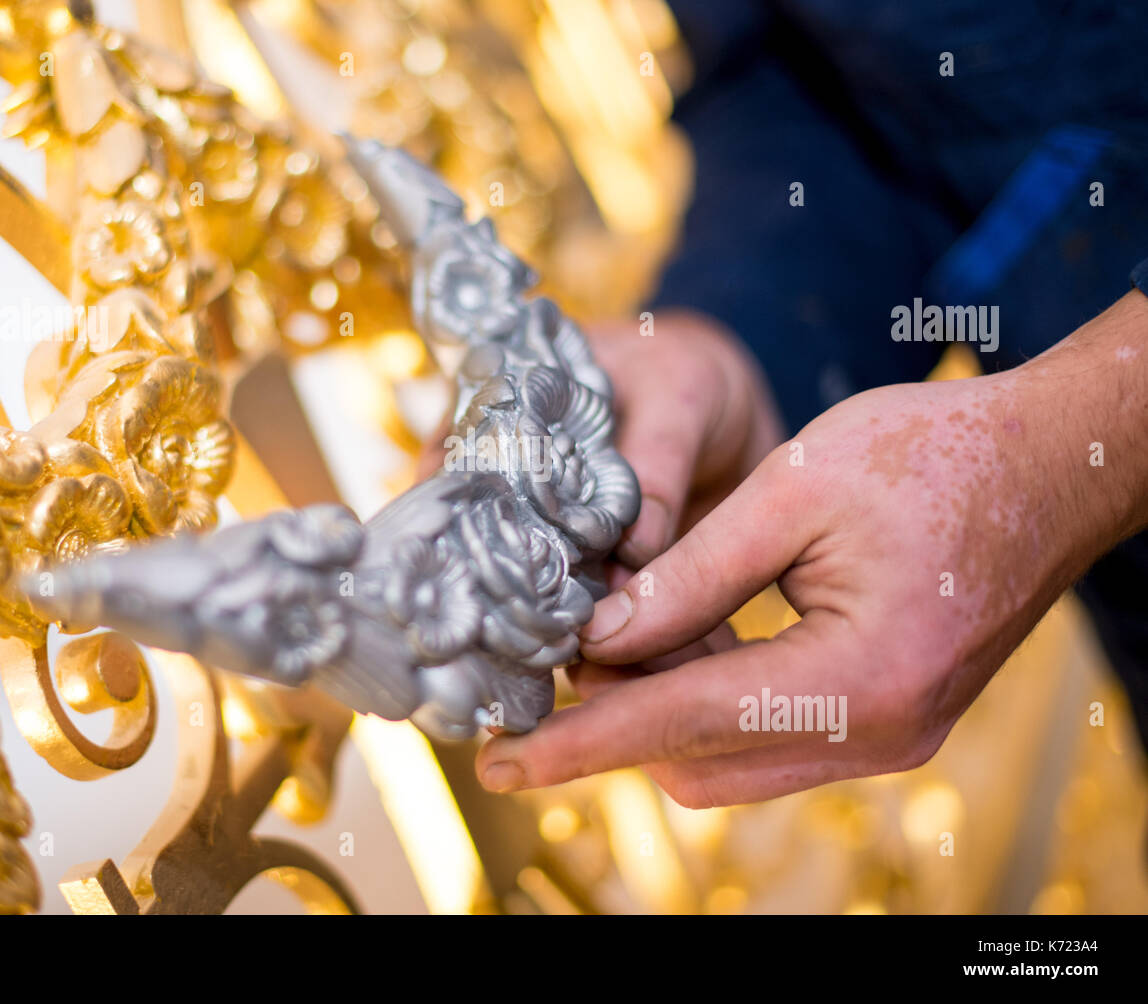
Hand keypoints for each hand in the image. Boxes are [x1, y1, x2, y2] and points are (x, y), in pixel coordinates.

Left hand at [476, 292, 1147, 805]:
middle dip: (611, 722)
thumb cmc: (932, 454)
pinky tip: (677, 640)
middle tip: (551, 660)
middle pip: (698, 759)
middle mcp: (879, 732)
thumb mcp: (794, 492)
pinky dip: (711, 702)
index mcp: (859, 675)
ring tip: (610, 640)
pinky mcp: (890, 719)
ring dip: (660, 711)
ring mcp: (892, 736)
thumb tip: (599, 634)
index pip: (679, 722)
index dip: (579, 741)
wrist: (1052, 462)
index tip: (498, 759)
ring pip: (730, 760)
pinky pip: (773, 738)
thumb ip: (689, 574)